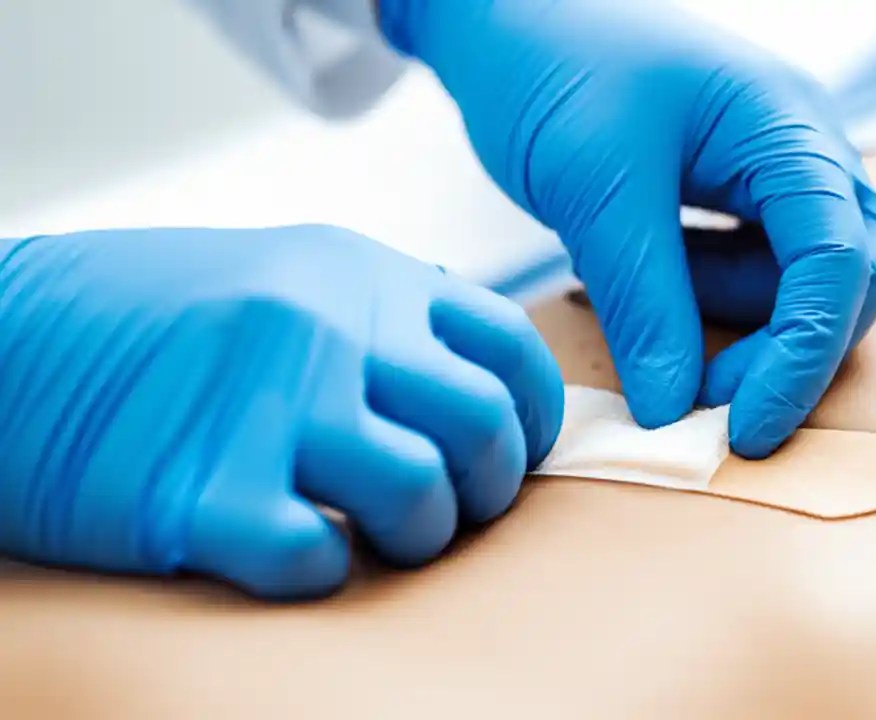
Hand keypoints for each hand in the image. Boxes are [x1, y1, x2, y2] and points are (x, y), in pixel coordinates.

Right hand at [0, 226, 562, 597]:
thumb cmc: (142, 321)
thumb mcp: (282, 277)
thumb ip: (379, 320)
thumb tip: (477, 385)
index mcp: (355, 272)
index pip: (507, 342)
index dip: (533, 413)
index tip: (518, 450)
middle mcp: (325, 325)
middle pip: (484, 423)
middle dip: (489, 487)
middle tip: (451, 508)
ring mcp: (265, 402)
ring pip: (422, 492)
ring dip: (416, 535)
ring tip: (376, 536)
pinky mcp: (200, 490)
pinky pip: (319, 558)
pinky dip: (317, 571)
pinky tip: (283, 549)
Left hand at [379, 0, 875, 457]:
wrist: (503, 17)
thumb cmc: (551, 68)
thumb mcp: (597, 193)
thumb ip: (647, 306)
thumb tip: (675, 413)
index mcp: (787, 127)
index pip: (838, 259)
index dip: (802, 357)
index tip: (745, 431)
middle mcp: (800, 148)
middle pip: (847, 276)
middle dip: (787, 348)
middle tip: (702, 398)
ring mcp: (770, 170)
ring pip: (800, 281)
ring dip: (741, 324)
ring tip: (649, 309)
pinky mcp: (731, 193)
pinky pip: (752, 268)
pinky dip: (711, 302)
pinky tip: (651, 288)